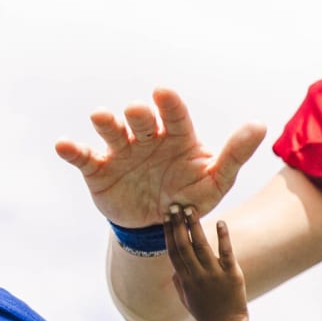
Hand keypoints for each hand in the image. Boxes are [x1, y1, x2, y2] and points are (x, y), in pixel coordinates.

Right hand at [56, 88, 265, 227]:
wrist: (160, 227)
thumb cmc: (190, 196)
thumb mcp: (216, 180)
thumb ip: (235, 154)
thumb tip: (259, 126)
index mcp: (176, 136)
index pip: (173, 115)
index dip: (168, 103)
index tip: (163, 93)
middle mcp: (147, 138)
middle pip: (141, 120)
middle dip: (138, 114)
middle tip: (137, 111)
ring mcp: (121, 152)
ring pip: (111, 131)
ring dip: (106, 123)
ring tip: (102, 118)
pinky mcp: (99, 170)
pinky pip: (83, 157)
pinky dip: (72, 150)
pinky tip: (62, 145)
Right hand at [164, 205, 246, 320]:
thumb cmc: (204, 311)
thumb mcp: (185, 297)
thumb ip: (177, 281)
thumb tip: (173, 266)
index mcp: (184, 279)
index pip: (173, 251)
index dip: (169, 233)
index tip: (167, 217)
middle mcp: (197, 275)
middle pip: (184, 246)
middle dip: (178, 225)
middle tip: (175, 206)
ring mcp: (214, 274)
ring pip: (202, 246)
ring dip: (196, 227)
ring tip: (191, 210)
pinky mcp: (232, 274)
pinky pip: (226, 253)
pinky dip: (223, 237)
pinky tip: (221, 222)